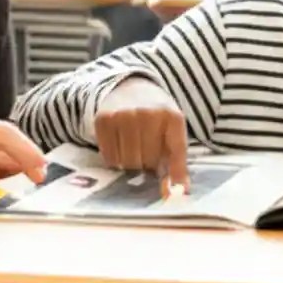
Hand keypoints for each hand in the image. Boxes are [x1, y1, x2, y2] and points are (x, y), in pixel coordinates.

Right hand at [95, 77, 189, 191]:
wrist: (130, 87)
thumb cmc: (156, 116)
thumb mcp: (172, 131)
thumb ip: (176, 163)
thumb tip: (178, 193)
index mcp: (172, 116)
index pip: (176, 152)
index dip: (175, 175)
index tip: (172, 195)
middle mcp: (148, 113)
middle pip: (148, 162)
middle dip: (148, 162)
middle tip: (146, 150)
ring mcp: (124, 114)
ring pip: (128, 162)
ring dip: (131, 162)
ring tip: (134, 147)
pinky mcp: (103, 119)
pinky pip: (110, 157)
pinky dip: (115, 158)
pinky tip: (119, 144)